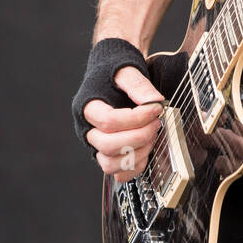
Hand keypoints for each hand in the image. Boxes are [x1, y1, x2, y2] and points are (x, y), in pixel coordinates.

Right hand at [84, 66, 164, 183]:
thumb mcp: (126, 70)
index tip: (156, 108)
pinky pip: (118, 173)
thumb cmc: (115, 72)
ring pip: (109, 163)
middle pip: (107, 146)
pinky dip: (134, 166)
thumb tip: (154, 102)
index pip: (108, 121)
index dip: (136, 118)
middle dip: (138, 137)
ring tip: (152, 135)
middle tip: (156, 123)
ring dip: (136, 153)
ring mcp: (96, 144)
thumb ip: (139, 84)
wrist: (113, 75)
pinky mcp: (108, 154)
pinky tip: (146, 147)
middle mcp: (88, 128)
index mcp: (87, 106)